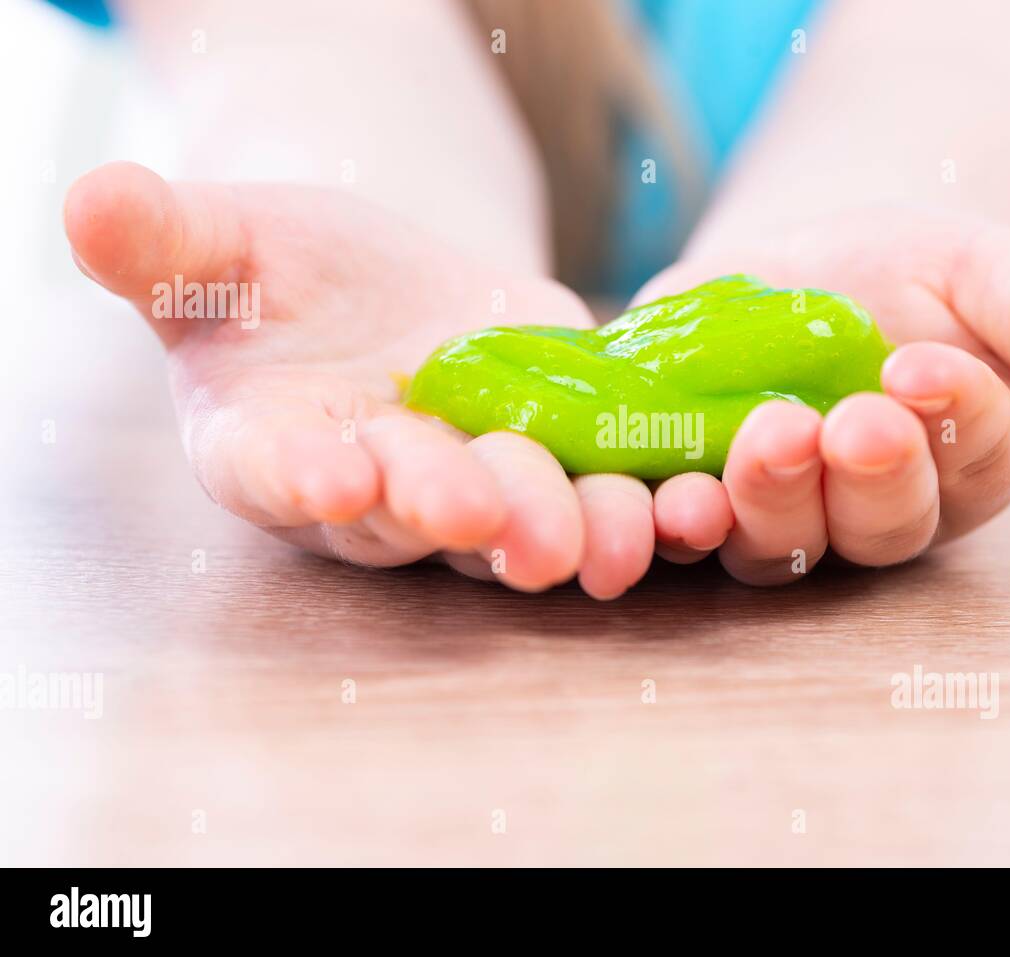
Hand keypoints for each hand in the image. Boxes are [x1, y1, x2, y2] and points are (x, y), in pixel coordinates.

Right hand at [64, 162, 655, 597]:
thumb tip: (86, 202)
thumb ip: (161, 241)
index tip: (326, 475)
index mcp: (271, 451)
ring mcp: (473, 489)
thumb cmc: (277, 274)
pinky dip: (646, 501)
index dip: (298, 478)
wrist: (378, 289)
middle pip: (412, 517)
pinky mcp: (557, 461)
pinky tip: (691, 497)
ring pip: (517, 528)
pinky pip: (600, 492)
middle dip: (452, 513)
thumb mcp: (218, 244)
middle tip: (492, 514)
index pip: (275, 474)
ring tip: (610, 534)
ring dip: (566, 532)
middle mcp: (375, 496)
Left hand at [636, 207, 1009, 584]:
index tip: (926, 366)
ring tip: (765, 442)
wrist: (798, 270)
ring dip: (770, 503)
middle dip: (866, 479)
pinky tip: (670, 491)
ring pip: (783, 542)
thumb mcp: (981, 269)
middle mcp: (877, 512)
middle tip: (850, 425)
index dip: (956, 418)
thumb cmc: (909, 275)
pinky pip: (689, 527)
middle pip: (879, 525)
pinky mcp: (697, 490)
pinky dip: (678, 517)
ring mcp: (784, 514)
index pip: (975, 460)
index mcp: (965, 465)